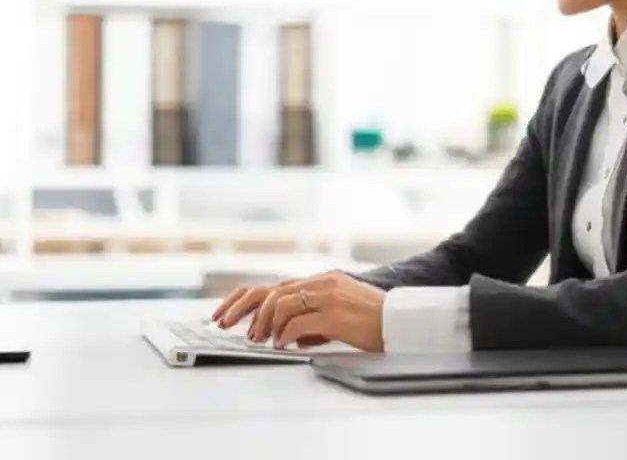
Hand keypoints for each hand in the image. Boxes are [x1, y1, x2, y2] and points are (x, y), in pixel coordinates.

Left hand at [212, 271, 386, 351]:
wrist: (402, 320)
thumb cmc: (373, 320)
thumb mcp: (338, 312)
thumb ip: (313, 316)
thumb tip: (288, 334)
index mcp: (321, 281)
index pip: (274, 286)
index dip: (244, 299)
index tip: (224, 314)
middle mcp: (321, 283)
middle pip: (270, 291)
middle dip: (242, 309)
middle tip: (227, 326)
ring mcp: (327, 296)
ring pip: (280, 303)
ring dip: (264, 324)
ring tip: (260, 340)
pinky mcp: (334, 314)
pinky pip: (297, 323)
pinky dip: (284, 335)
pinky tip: (281, 345)